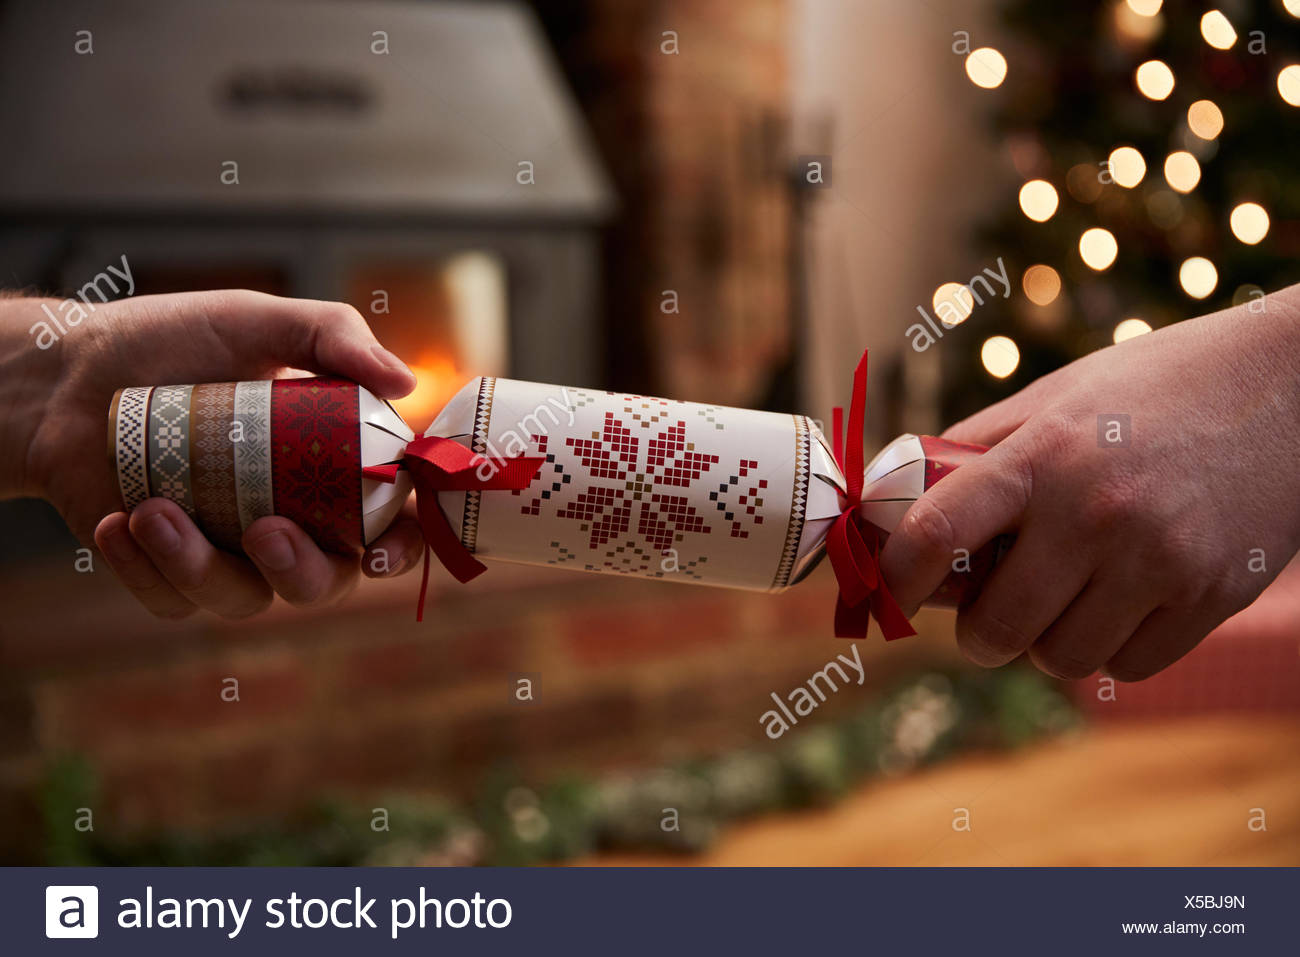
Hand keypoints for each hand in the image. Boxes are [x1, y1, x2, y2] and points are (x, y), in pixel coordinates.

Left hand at [4, 290, 428, 618]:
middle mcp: (292, 520)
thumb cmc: (177, 340)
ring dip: (201, 566)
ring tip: (152, 511)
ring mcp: (230, 552)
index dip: (399, 550)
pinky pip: (173, 601)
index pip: (389, 525)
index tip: (380, 551)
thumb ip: (335, 338)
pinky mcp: (167, 573)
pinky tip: (117, 523)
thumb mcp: (260, 321)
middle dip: (301, 571)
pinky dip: (144, 569)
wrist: (69, 371)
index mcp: (331, 470)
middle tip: (264, 530)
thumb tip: (405, 383)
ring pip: (245, 599)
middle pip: (325, 582)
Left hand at [880, 288, 1299, 680]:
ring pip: (1061, 658)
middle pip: (998, 627)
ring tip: (1058, 605)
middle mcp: (1095, 512)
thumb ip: (979, 448)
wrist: (1287, 386)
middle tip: (985, 618)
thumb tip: (901, 494)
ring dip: (1044, 645)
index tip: (891, 593)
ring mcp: (1158, 560)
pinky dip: (1110, 649)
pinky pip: (1129, 666)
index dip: (897, 578)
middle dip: (978, 636)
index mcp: (1043, 454)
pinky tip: (1117, 606)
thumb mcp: (1057, 397)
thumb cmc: (1154, 387)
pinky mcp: (1212, 596)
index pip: (936, 531)